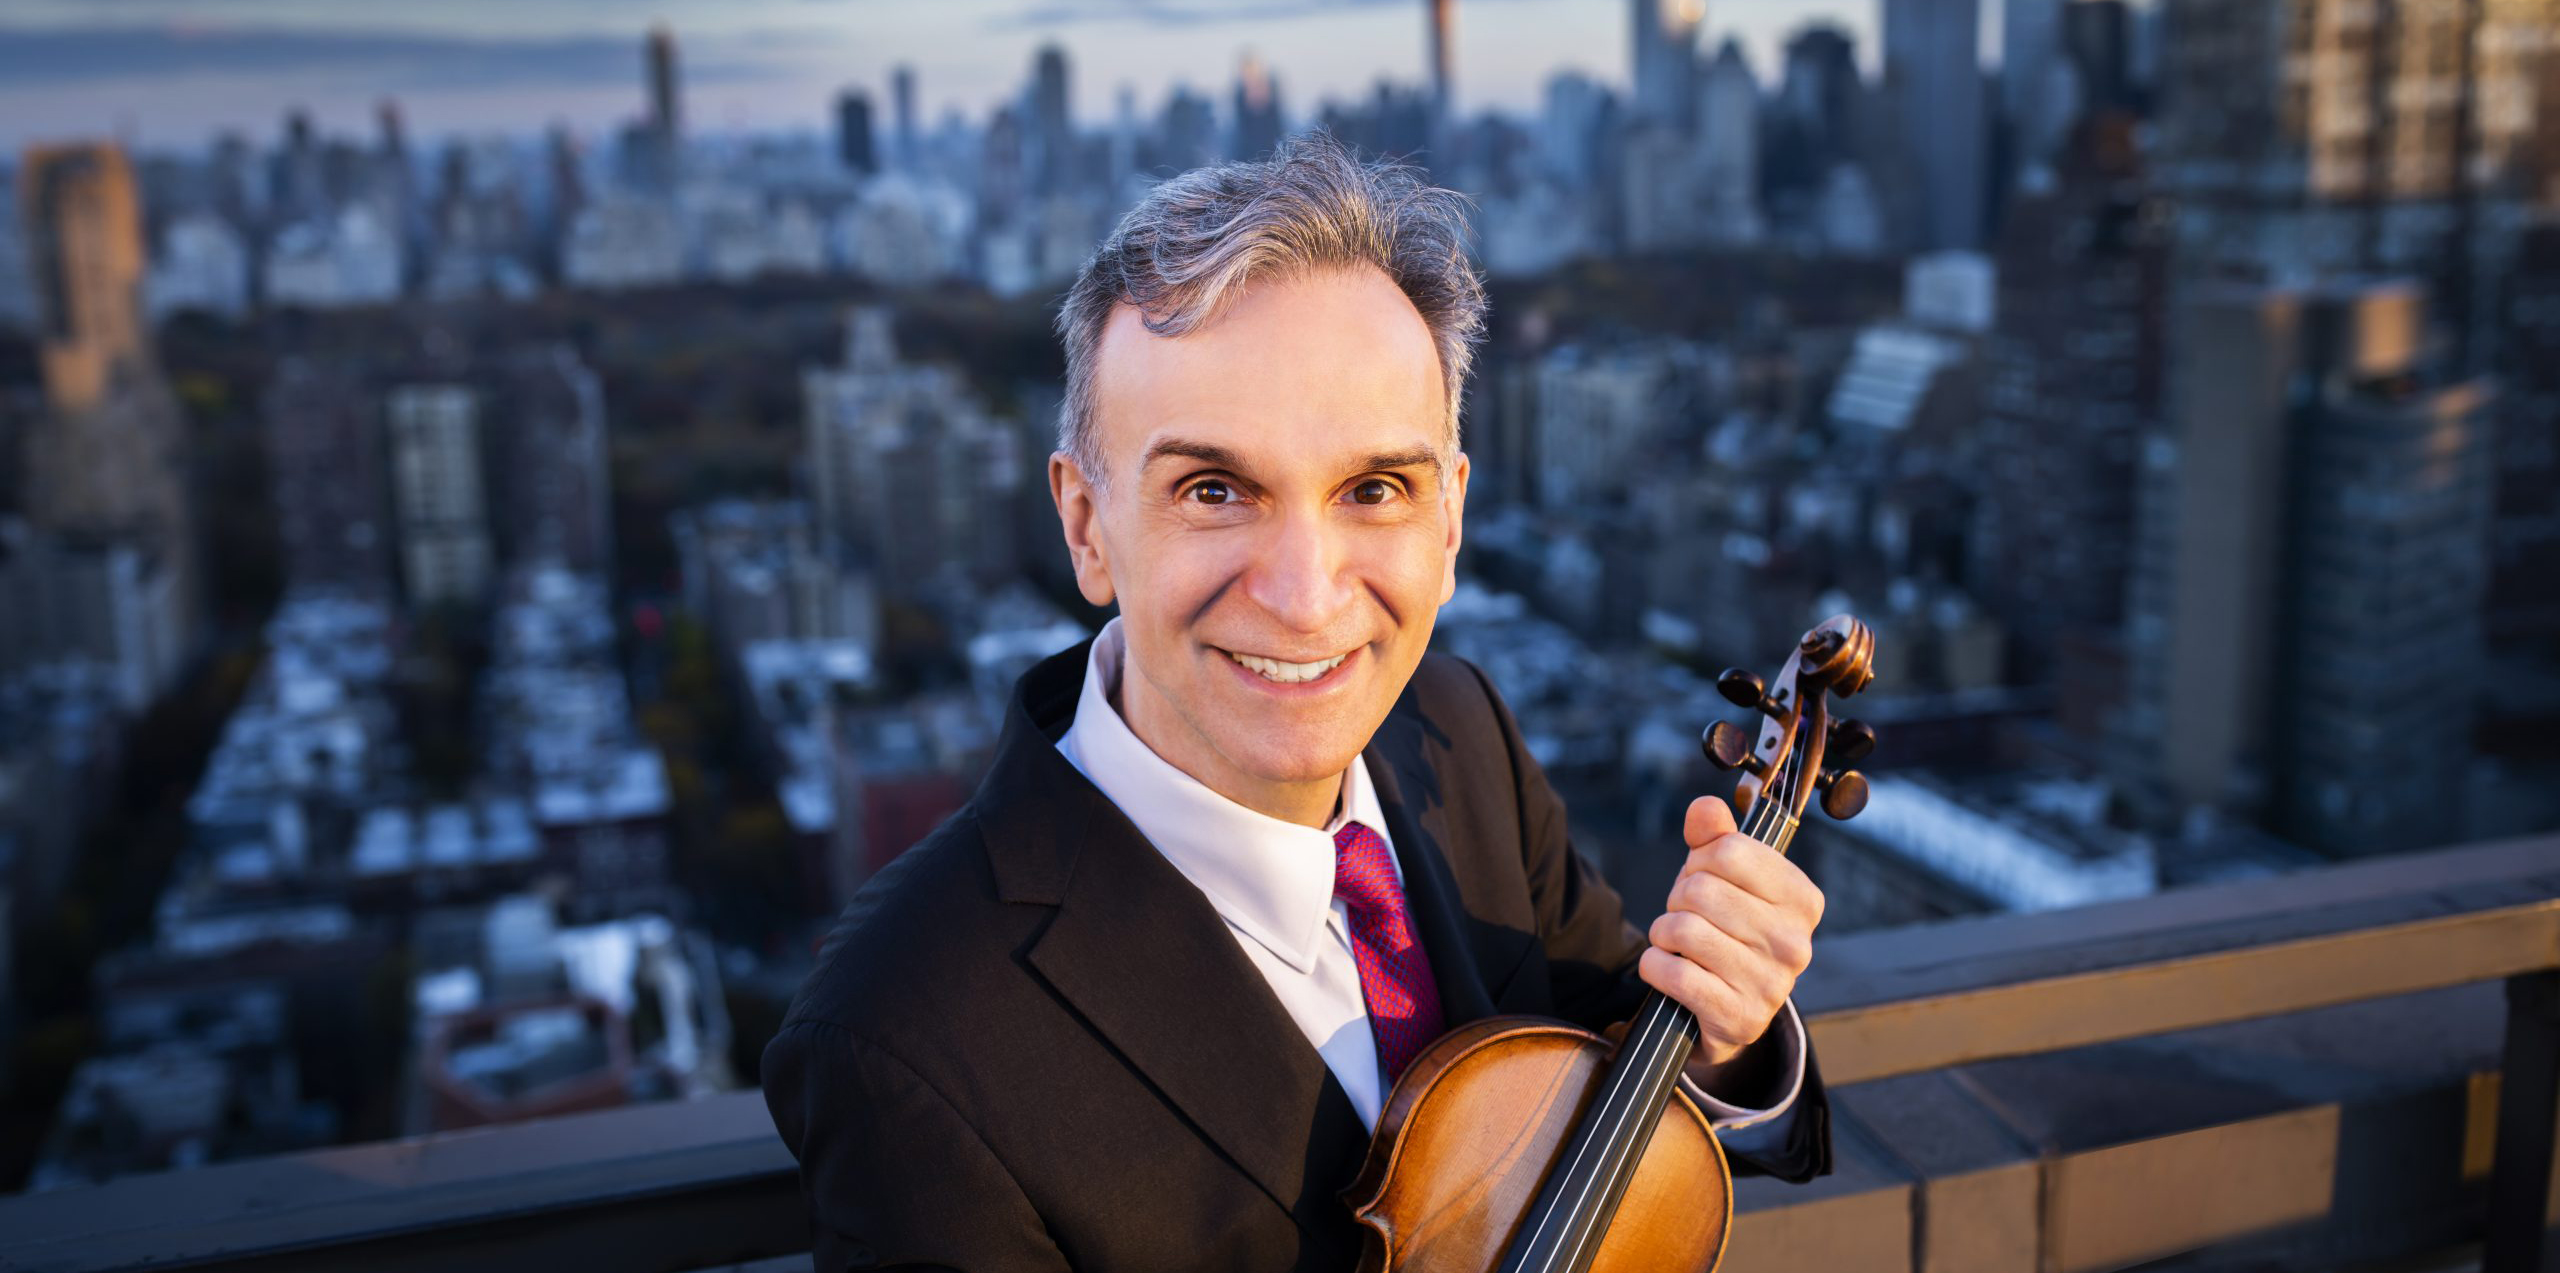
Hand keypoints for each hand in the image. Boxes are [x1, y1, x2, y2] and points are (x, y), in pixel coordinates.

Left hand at [1637, 794, 1824, 1067]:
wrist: (1728, 1010)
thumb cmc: (1729, 931)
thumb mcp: (1727, 879)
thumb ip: (1716, 837)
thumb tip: (1705, 808)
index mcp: (1802, 898)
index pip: (1729, 851)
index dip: (1699, 860)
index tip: (1702, 878)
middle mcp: (1795, 943)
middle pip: (1700, 890)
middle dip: (1678, 899)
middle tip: (1687, 916)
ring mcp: (1769, 984)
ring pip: (1682, 929)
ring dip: (1663, 933)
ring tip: (1677, 943)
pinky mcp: (1738, 1017)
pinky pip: (1673, 973)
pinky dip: (1654, 965)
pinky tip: (1667, 967)